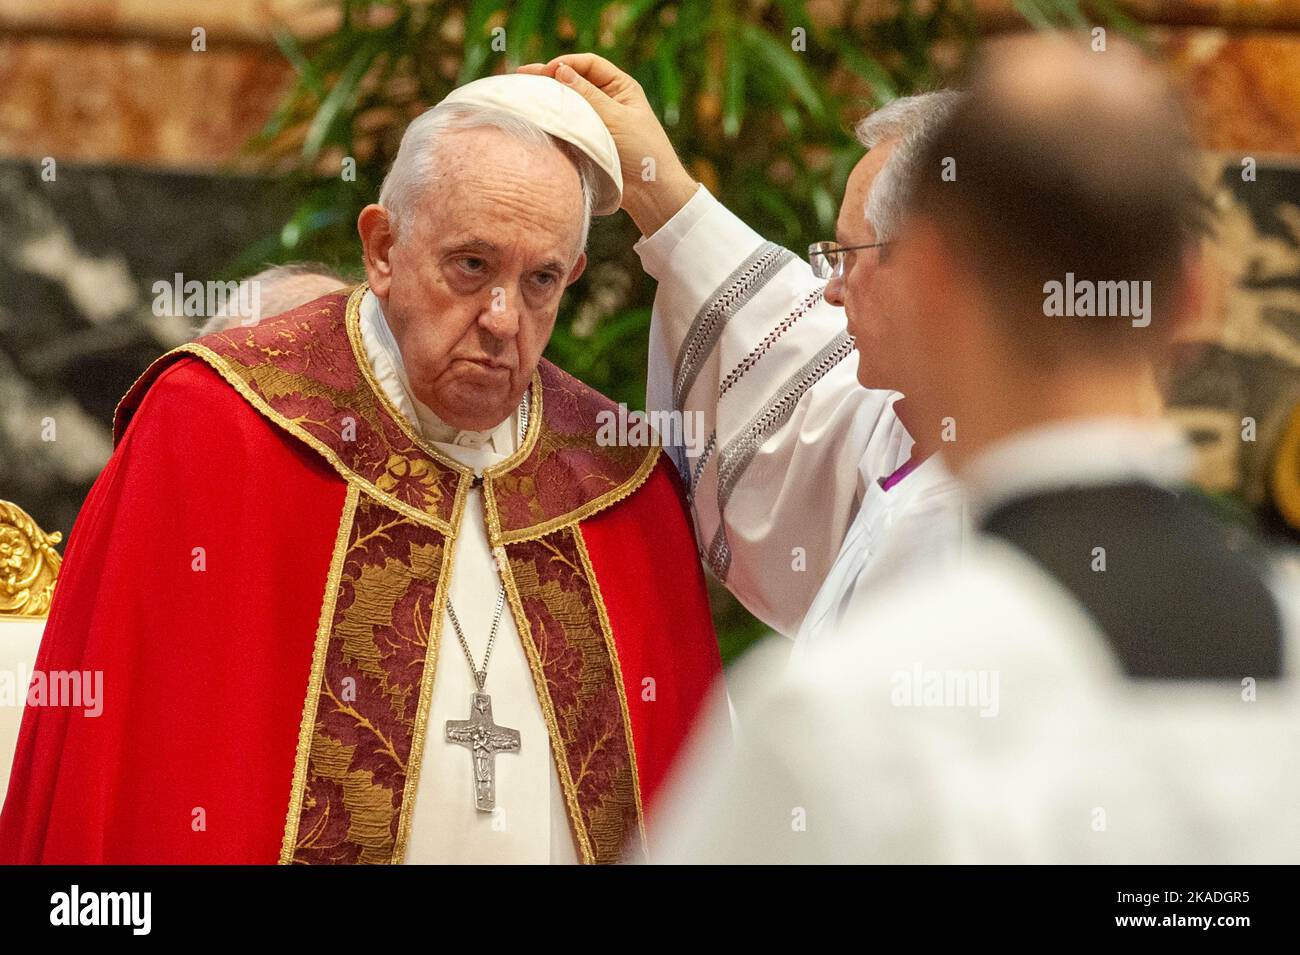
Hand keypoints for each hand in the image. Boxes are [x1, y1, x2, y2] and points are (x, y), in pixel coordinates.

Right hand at [518, 54, 697, 236]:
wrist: (650, 193)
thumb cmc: (643, 151)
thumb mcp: (616, 118)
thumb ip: (588, 95)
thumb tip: (560, 69)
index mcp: (620, 87)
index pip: (588, 65)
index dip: (566, 64)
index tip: (546, 72)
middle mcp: (607, 100)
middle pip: (573, 82)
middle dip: (549, 79)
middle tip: (521, 77)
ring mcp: (595, 122)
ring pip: (567, 105)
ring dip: (547, 100)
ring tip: (523, 96)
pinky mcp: (586, 142)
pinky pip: (566, 127)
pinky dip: (552, 122)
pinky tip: (535, 119)